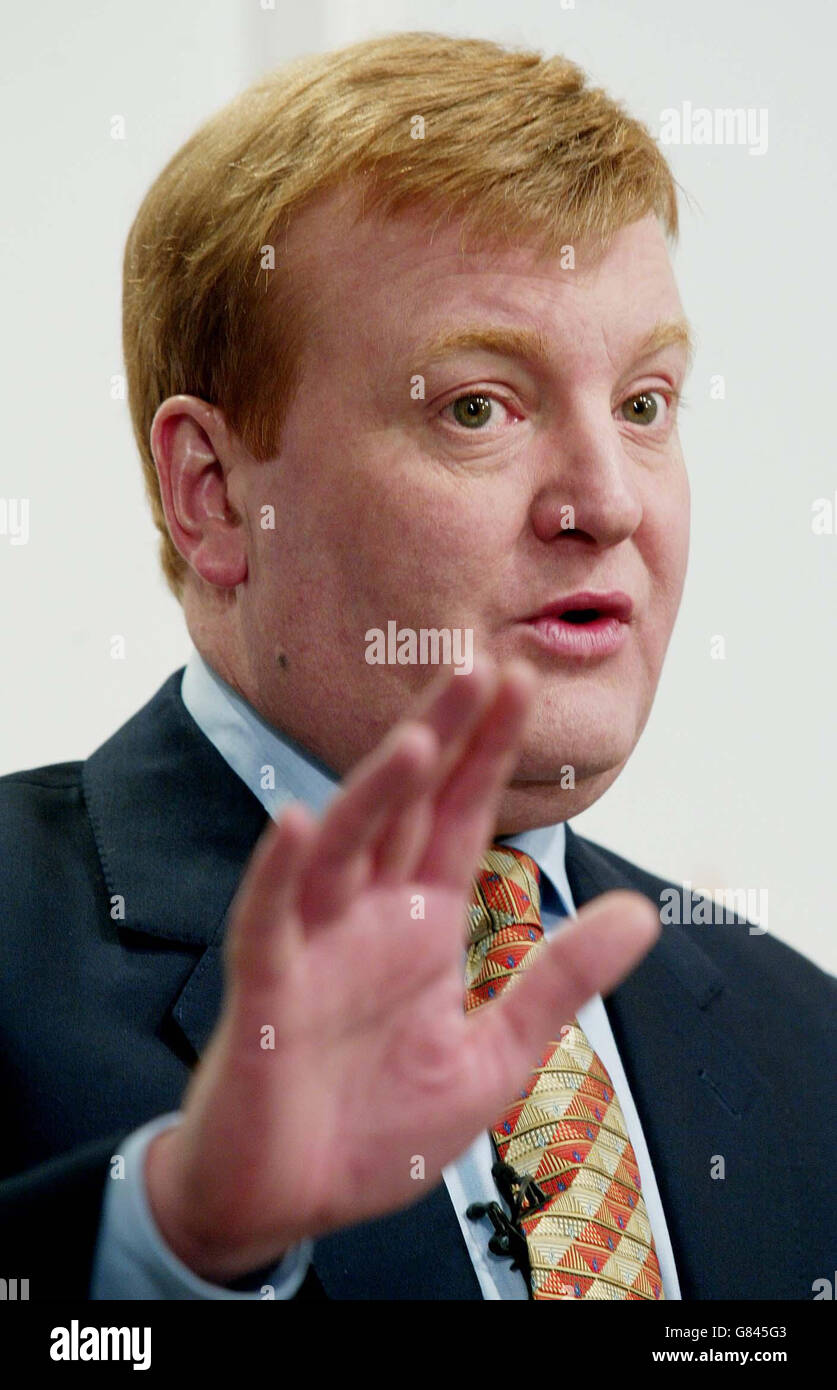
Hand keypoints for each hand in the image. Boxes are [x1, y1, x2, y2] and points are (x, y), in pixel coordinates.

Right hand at [145, 656, 659, 1282]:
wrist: (290, 1201)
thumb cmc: (377, 1127)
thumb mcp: (491, 1057)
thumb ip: (556, 982)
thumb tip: (641, 912)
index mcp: (421, 926)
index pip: (460, 819)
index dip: (488, 753)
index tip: (519, 682)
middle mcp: (368, 918)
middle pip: (407, 810)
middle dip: (444, 738)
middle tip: (483, 665)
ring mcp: (314, 945)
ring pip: (344, 847)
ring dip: (379, 793)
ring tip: (426, 737)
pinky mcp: (265, 989)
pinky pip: (268, 919)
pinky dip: (279, 873)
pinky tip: (299, 824)